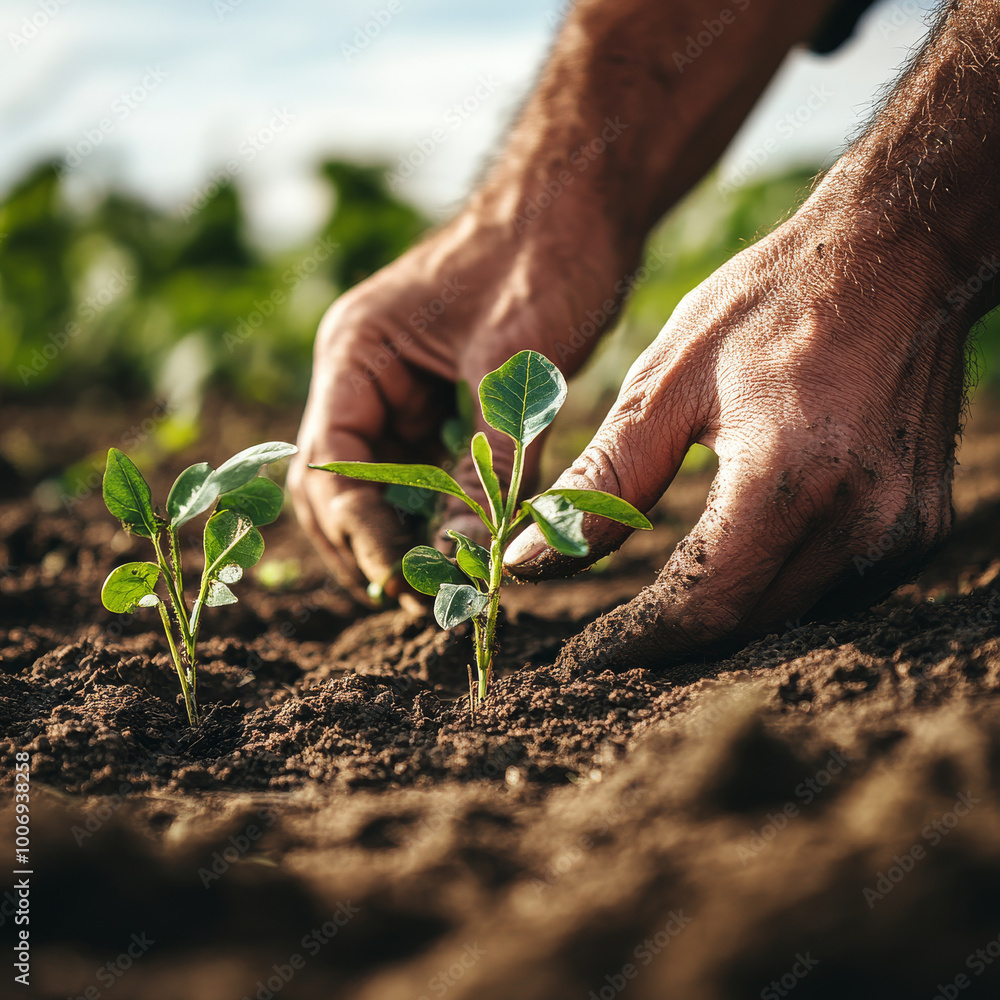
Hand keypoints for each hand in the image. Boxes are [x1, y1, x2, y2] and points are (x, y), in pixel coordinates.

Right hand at [288, 210, 617, 605]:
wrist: (583, 197)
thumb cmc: (546, 255)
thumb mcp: (516, 366)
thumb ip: (490, 464)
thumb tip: (465, 558)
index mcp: (357, 353)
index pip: (329, 466)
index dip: (360, 533)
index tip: (406, 583)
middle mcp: (364, 373)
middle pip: (337, 484)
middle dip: (371, 544)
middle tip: (421, 597)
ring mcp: (400, 385)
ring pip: (380, 483)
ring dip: (404, 534)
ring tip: (443, 583)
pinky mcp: (439, 395)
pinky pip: (424, 468)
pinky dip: (440, 509)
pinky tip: (468, 541)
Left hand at [505, 178, 985, 667]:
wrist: (895, 258)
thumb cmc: (771, 304)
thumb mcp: (668, 381)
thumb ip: (603, 481)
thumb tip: (534, 560)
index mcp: (786, 476)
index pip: (702, 604)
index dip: (637, 644)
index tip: (584, 660)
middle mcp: (858, 518)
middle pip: (746, 625)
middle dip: (673, 642)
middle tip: (613, 640)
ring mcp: (901, 531)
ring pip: (790, 620)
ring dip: (725, 621)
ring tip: (663, 611)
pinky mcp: (922, 531)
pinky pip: (835, 596)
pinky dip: (777, 595)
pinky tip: (739, 568)